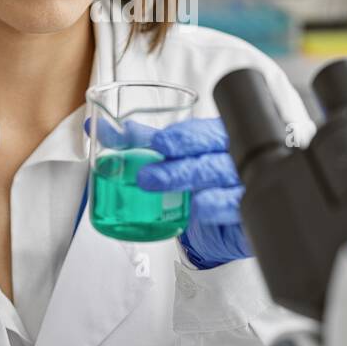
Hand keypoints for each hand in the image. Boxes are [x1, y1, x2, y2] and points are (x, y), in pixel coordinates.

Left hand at [139, 118, 251, 268]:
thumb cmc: (200, 178)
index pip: (203, 132)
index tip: (159, 142)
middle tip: (146, 175)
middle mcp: (232, 157)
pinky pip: (236, 204)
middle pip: (210, 155)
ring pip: (220, 177)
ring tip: (163, 188)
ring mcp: (241, 182)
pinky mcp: (245, 208)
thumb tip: (101, 127)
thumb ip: (140, 141)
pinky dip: (217, 204)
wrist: (224, 218)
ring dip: (190, 181)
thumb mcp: (172, 156)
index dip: (183, 137)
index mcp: (217, 136)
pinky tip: (200, 206)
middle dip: (178, 164)